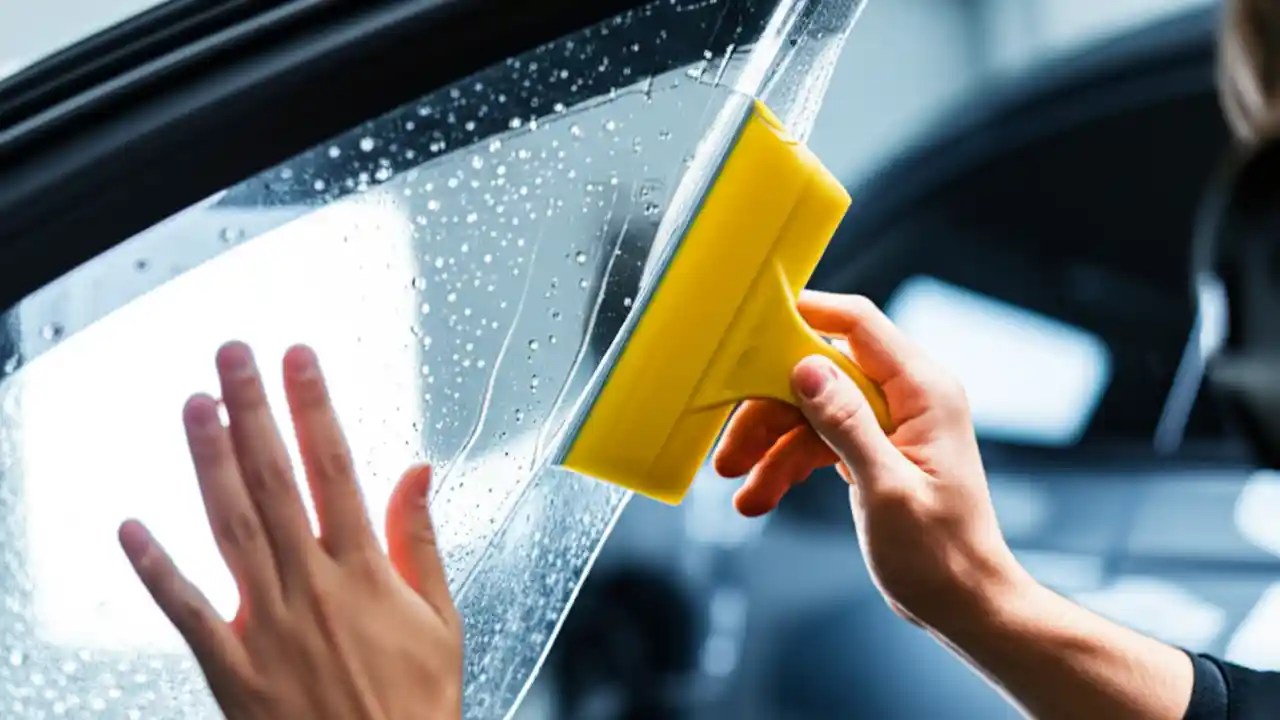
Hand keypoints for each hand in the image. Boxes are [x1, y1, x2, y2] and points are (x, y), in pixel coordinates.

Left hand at [118, 342, 461, 718]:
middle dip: (253, 410)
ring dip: (208, 461)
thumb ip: (420, 542)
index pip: (334, 467)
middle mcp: (311, 586)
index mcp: (365, 571)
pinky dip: (155, 570)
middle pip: (274, 480)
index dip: (314, 406)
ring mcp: (266, 623)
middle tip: (234, 355)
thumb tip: (417, 472)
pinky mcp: (232, 667)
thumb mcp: (443, 621)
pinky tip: (131, 528)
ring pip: (230, 526)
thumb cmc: (416, 707)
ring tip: (194, 405)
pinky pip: (185, 612)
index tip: (299, 359)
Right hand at [714, 292, 1028, 629]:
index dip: (804, 316)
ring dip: (771, 447)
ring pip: (811, 410)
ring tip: (742, 487)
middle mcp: (907, 397)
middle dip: (769, 409)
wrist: (964, 605)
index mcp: (923, 391)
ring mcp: (890, 423)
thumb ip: (846, 424)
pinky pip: (819, 440)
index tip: (752, 326)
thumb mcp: (885, 490)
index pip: (857, 325)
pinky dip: (788, 466)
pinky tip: (762, 495)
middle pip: (820, 375)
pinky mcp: (874, 449)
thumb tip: (808, 369)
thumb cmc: (942, 556)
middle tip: (731, 449)